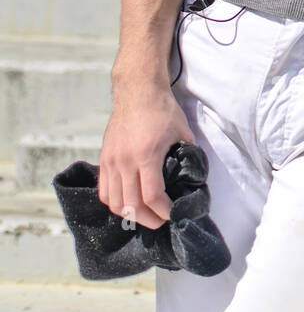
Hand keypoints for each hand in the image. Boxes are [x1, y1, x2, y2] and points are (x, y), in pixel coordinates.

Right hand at [98, 84, 195, 230]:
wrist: (137, 90)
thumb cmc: (162, 109)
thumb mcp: (182, 132)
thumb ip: (187, 156)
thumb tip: (193, 178)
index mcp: (146, 154)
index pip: (152, 196)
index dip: (164, 211)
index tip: (173, 214)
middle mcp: (125, 160)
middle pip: (131, 206)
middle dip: (149, 220)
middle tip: (161, 221)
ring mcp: (111, 161)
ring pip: (115, 203)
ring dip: (130, 215)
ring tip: (145, 215)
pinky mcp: (104, 159)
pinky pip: (104, 191)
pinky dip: (115, 203)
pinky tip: (128, 204)